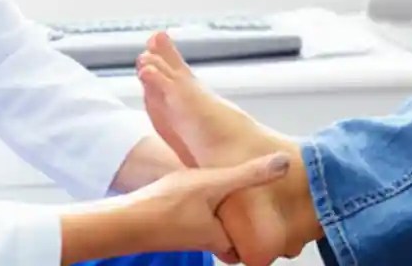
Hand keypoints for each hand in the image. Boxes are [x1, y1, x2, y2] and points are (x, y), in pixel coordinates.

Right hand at [131, 153, 289, 260]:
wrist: (126, 222)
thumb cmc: (168, 206)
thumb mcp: (213, 183)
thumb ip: (248, 174)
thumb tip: (286, 163)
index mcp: (221, 236)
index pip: (244, 247)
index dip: (253, 236)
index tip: (264, 222)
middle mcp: (204, 241)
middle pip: (227, 242)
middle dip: (235, 231)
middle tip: (246, 214)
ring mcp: (184, 236)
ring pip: (208, 230)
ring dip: (215, 217)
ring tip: (222, 197)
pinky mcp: (167, 228)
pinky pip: (190, 222)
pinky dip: (197, 211)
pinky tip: (193, 194)